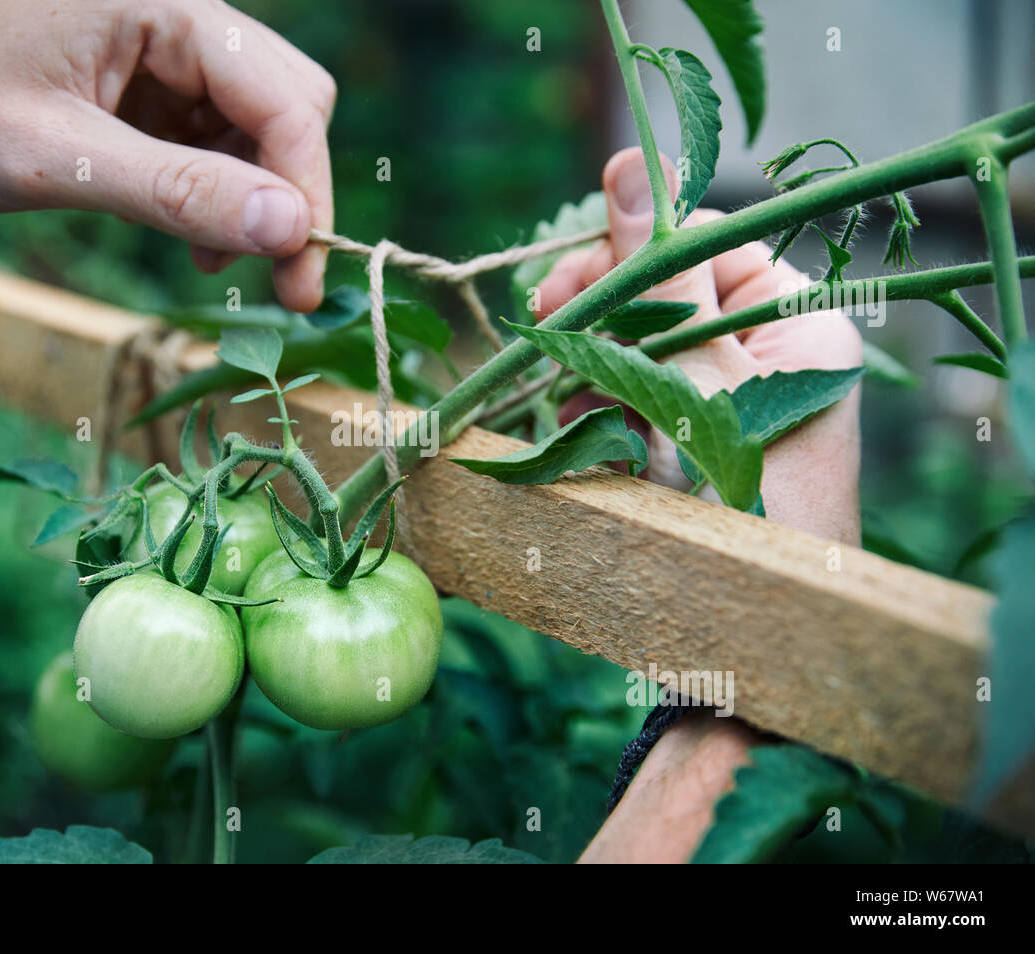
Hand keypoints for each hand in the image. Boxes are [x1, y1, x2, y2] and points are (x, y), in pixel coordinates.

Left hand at [0, 0, 334, 310]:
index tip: (302, 281)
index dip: (305, 191)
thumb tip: (292, 231)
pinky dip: (217, 191)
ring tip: (210, 259)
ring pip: (259, 126)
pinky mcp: (147, 83)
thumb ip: (181, 191)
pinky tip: (189, 234)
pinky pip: (217, 137)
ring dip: (252, 199)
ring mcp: (161, 47)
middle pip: (287, 102)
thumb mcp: (60, 161)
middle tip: (276, 281)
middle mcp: (173, 11)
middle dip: (286, 193)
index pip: (285, 95)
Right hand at [537, 148, 862, 541]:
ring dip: (589, 360)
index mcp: (797, 319)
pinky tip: (574, 429)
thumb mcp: (692, 375)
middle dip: (601, 305)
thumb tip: (631, 162)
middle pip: (667, 290)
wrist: (743, 637)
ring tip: (559, 393)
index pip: (705, 241)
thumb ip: (657, 276)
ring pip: (639, 346)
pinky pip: (635, 400)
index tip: (563, 281)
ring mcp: (726, 403)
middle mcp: (768, 353)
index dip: (631, 248)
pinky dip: (597, 408)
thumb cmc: (734, 501)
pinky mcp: (690, 447)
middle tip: (540, 314)